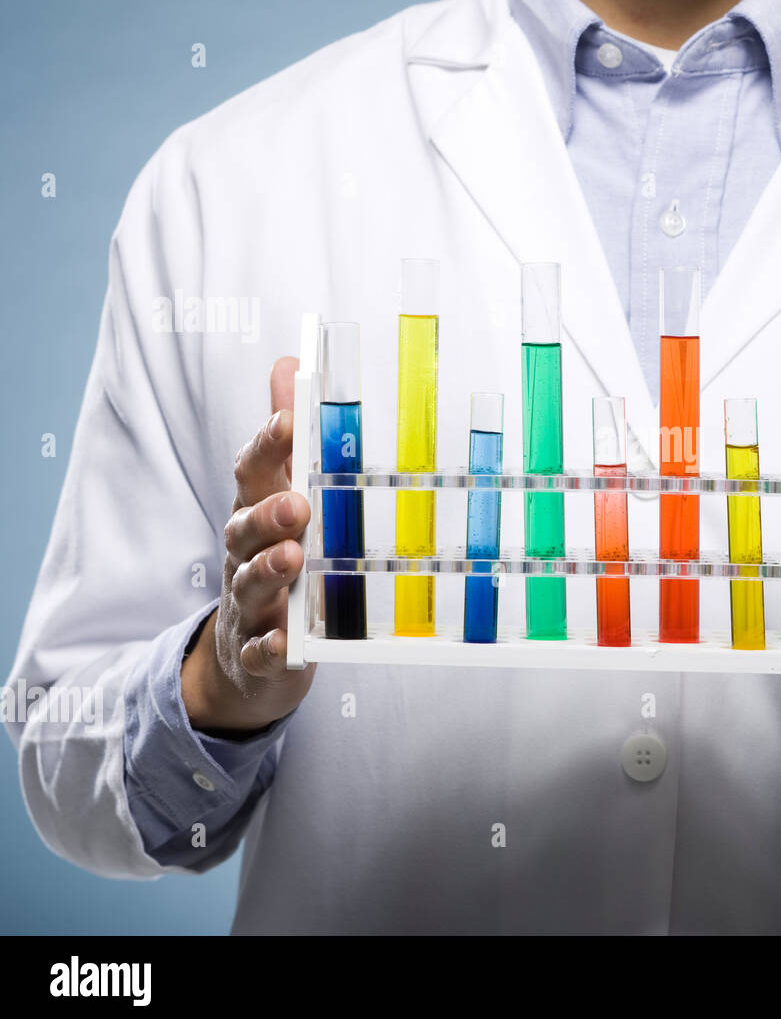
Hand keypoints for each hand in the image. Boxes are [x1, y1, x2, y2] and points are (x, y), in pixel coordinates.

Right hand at [181, 357, 314, 733]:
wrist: (249, 655)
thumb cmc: (276, 559)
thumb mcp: (280, 497)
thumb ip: (286, 438)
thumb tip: (290, 363)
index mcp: (256, 512)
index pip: (253, 472)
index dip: (267, 446)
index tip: (288, 419)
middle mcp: (246, 554)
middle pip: (245, 528)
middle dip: (267, 513)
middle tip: (297, 504)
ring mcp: (250, 604)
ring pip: (251, 583)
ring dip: (268, 570)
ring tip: (292, 558)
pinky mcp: (259, 652)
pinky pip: (260, 650)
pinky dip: (269, 647)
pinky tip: (282, 643)